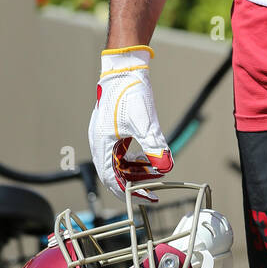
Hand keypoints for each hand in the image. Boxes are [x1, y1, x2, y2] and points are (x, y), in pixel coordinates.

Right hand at [88, 46, 173, 202]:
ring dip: (136, 172)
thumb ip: (155, 146)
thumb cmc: (131, 93)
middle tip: (154, 192)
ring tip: (156, 174)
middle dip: (135, 185)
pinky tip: (149, 160)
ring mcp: (105, 137)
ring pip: (119, 164)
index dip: (128, 193)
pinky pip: (121, 153)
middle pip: (115, 174)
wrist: (125, 69)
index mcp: (102, 144)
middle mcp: (100, 143)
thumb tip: (167, 167)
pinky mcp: (113, 131)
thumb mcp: (146, 122)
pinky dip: (135, 159)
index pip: (111, 179)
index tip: (146, 199)